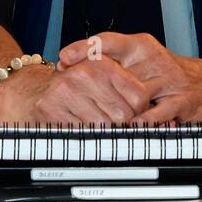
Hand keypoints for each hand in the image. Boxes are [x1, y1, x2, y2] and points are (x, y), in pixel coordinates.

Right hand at [0, 56, 153, 124]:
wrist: (35, 91)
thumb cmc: (76, 88)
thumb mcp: (104, 80)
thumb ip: (130, 93)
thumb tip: (165, 120)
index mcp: (102, 63)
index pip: (139, 97)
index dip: (139, 112)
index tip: (133, 115)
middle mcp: (84, 74)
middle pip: (124, 115)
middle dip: (122, 124)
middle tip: (111, 121)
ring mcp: (66, 91)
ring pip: (103, 128)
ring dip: (103, 133)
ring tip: (94, 123)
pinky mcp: (51, 109)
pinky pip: (81, 134)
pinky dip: (84, 137)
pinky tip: (79, 126)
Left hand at [56, 32, 201, 124]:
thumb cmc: (166, 74)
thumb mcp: (140, 62)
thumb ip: (111, 64)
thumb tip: (70, 67)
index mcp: (140, 46)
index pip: (108, 41)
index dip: (84, 49)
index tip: (63, 59)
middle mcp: (153, 58)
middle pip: (116, 70)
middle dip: (92, 84)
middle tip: (71, 93)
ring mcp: (168, 79)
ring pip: (133, 94)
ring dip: (113, 108)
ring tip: (92, 116)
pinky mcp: (181, 100)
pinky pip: (155, 114)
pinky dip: (138, 123)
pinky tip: (124, 128)